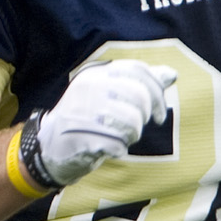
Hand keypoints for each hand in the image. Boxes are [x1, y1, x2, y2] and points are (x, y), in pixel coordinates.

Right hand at [34, 60, 178, 186]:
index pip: (138, 70)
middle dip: (144, 117)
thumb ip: (140, 84)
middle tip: (134, 128)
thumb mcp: (110, 95)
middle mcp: (90, 87)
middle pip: (139, 96)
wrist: (49, 146)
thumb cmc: (87, 119)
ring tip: (118, 138)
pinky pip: (119, 145)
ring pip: (133, 122)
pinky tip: (107, 149)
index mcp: (97, 73)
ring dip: (132, 136)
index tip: (159, 113)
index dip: (156, 91)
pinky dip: (118, 150)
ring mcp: (84, 111)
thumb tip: (171, 74)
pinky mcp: (82, 137)